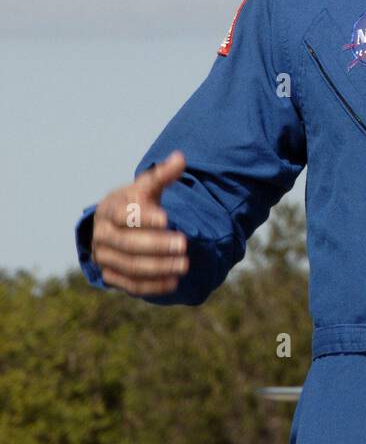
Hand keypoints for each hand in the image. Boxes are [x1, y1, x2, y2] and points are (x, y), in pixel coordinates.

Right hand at [90, 151, 188, 296]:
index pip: (123, 215)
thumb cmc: (134, 203)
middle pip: (127, 243)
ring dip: (158, 267)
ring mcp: (104, 258)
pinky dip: (152, 285)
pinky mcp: (111, 276)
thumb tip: (180, 158)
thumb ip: (161, 175)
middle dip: (156, 245)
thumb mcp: (145, 187)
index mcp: (109, 210)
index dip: (144, 218)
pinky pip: (130, 285)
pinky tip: (174, 282)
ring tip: (184, 264)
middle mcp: (102, 235)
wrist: (114, 225)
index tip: (167, 220)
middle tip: (183, 244)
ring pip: (130, 266)